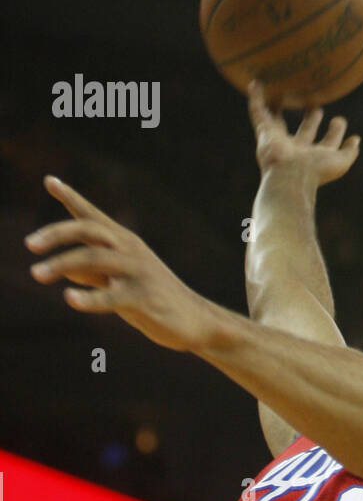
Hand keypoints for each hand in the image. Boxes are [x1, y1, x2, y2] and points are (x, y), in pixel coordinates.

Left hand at [25, 176, 215, 351]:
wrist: (195, 320)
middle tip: (29, 244)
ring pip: (94, 259)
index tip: (49, 180)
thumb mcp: (119, 281)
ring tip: (36, 274)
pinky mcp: (143, 298)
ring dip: (61, 264)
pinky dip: (88, 297)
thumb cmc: (153, 299)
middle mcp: (130, 251)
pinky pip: (110, 296)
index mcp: (124, 243)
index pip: (93, 215)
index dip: (71, 197)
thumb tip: (61, 267)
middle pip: (89, 230)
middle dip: (57, 234)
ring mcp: (138, 273)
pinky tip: (69, 298)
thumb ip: (91, 273)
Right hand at [248, 80, 359, 185]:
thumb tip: (356, 140)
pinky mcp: (264, 132)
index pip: (327, 142)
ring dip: (281, 108)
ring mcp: (278, 141)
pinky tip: (255, 84)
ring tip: (284, 91)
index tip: (340, 120)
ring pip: (278, 120)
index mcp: (314, 157)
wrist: (290, 176)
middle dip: (311, 118)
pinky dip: (255, 98)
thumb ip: (350, 151)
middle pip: (305, 130)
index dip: (335, 131)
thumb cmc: (316, 171)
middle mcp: (296, 149)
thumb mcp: (340, 162)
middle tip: (316, 103)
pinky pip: (257, 112)